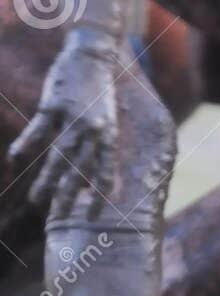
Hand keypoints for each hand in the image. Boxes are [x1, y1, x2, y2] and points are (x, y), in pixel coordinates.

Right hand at [9, 27, 124, 220]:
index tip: (92, 217)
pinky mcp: (54, 105)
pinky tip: (17, 158)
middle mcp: (93, 131)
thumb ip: (99, 148)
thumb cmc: (99, 96)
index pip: (105, 172)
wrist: (93, 58)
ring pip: (59, 155)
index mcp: (108, 137)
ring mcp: (73, 118)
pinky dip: (27, 143)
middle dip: (69, 196)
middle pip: (79, 170)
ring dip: (47, 180)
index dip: (99, 196)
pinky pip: (38, 129)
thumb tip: (97, 180)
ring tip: (38, 202)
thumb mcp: (107, 122)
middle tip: (59, 219)